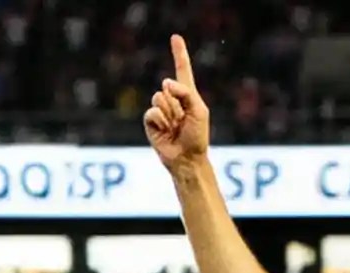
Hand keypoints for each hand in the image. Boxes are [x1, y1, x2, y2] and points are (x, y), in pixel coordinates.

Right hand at [144, 35, 210, 171]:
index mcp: (188, 96)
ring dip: (169, 113)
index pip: (182, 71)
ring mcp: (161, 111)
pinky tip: (165, 131)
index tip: (175, 37)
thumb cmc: (197, 136)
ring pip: (158, 98)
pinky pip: (151, 112)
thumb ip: (185, 93)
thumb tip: (165, 82)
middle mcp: (173, 101)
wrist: (187, 158)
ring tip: (175, 127)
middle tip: (183, 120)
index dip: (179, 54)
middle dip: (176, 102)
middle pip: (167, 88)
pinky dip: (159, 121)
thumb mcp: (198, 110)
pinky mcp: (151, 123)